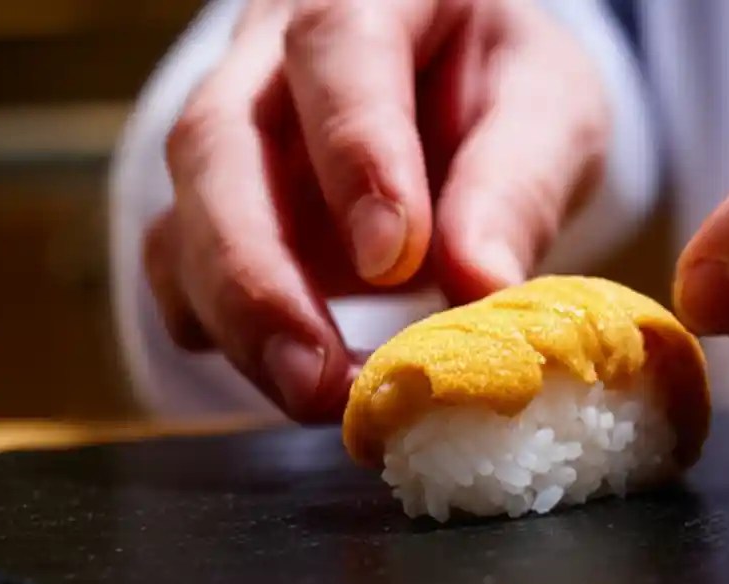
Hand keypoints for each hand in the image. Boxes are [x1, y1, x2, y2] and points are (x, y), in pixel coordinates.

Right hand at [146, 0, 607, 421]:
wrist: (469, 100)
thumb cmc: (511, 93)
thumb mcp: (551, 115)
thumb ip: (517, 186)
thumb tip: (481, 289)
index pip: (336, 43)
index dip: (355, 150)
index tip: (393, 258)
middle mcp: (271, 50)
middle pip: (219, 139)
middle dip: (258, 271)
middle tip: (315, 375)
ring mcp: (232, 129)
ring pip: (182, 212)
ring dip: (237, 318)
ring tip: (312, 396)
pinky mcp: (214, 205)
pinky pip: (177, 264)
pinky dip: (220, 329)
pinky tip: (279, 373)